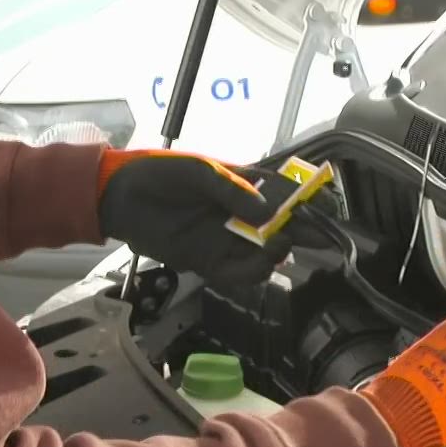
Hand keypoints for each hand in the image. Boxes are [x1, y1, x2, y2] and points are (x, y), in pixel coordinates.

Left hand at [96, 149, 308, 289]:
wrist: (119, 197)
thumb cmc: (160, 173)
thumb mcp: (199, 171)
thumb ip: (232, 191)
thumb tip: (268, 213)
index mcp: (243, 186)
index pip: (285, 193)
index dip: (308, 200)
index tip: (325, 207)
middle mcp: (240, 216)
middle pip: (282, 228)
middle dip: (303, 234)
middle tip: (318, 239)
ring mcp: (225, 240)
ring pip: (264, 255)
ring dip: (276, 255)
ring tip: (276, 247)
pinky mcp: (208, 262)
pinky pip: (238, 275)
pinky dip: (251, 274)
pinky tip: (257, 265)